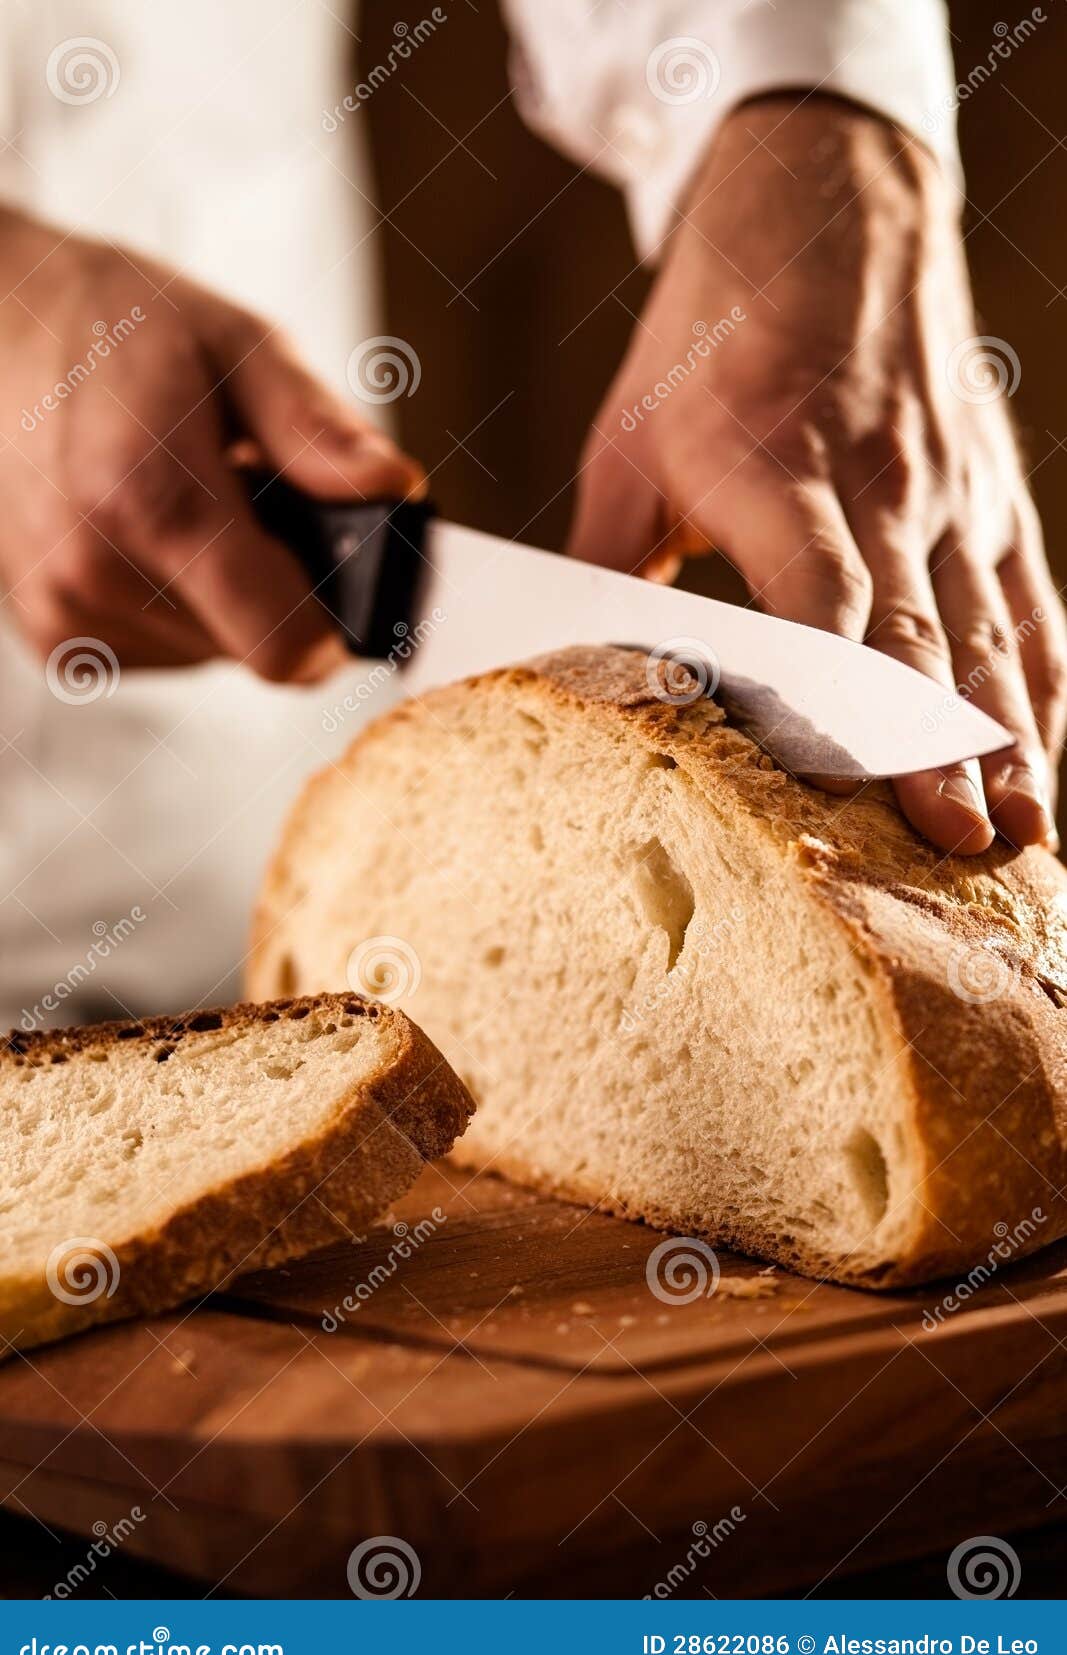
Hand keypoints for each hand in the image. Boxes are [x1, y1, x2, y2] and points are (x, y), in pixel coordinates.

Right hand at [0, 209, 421, 680]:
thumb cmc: (123, 326)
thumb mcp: (240, 345)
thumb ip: (318, 430)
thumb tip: (394, 491)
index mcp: (150, 503)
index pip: (287, 649)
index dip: (337, 621)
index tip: (339, 566)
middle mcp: (94, 574)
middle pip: (254, 650)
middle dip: (276, 583)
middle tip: (247, 496)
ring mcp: (65, 613)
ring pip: (211, 652)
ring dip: (223, 591)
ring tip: (186, 500)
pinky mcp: (52, 637)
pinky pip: (163, 649)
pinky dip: (176, 601)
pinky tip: (145, 530)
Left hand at [570, 97, 1065, 854]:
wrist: (827, 199)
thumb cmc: (715, 330)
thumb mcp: (630, 441)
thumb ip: (601, 566)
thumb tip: (558, 674)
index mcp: (783, 472)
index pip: (824, 605)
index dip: (838, 703)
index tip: (846, 790)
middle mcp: (885, 486)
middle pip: (922, 641)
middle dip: (942, 754)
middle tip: (956, 849)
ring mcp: (953, 492)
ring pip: (993, 634)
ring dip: (1011, 742)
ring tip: (1024, 836)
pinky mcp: (992, 493)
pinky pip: (1028, 602)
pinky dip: (1041, 684)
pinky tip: (1046, 754)